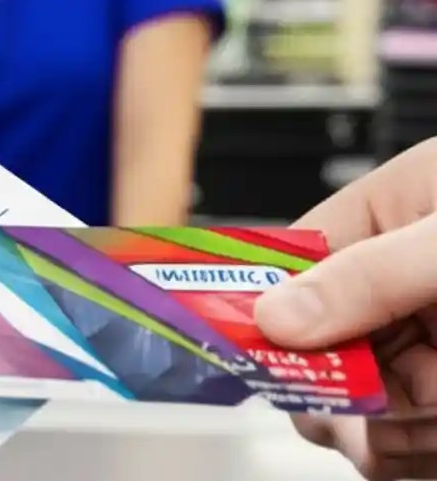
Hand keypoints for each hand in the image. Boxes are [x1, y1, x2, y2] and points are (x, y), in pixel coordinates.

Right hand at [255, 140, 436, 479]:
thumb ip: (368, 273)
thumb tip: (278, 315)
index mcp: (382, 218)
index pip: (288, 263)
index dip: (264, 311)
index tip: (251, 356)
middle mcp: (394, 284)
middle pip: (313, 351)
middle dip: (333, 393)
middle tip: (360, 415)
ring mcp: (424, 342)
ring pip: (361, 410)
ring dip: (394, 433)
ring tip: (436, 420)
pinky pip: (406, 439)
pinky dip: (420, 450)